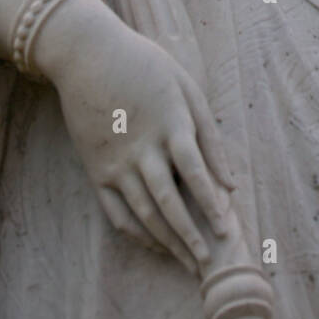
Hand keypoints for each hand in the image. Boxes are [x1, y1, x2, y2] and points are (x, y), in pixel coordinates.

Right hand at [36, 0, 233, 274]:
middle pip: (169, 201)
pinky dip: (138, 234)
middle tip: (209, 263)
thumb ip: (210, 134)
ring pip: (144, 213)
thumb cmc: (144, 65)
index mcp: (169, 122)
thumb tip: (231, 182)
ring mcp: (116, 162)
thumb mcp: (185, 87)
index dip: (211, 202)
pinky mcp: (96, 171)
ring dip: (168, 242)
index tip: (227, 228)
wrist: (86, 55)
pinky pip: (117, 213)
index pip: (194, 171)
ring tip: (189, 262)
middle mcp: (141, 148)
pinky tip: (156, 244)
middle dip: (191, 235)